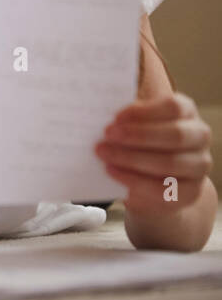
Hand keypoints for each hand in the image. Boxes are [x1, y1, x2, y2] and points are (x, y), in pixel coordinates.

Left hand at [95, 93, 213, 213]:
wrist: (153, 180)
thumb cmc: (140, 142)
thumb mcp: (135, 125)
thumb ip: (125, 119)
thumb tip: (99, 114)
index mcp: (186, 112)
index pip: (173, 107)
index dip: (144, 111)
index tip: (116, 116)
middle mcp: (199, 137)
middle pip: (175, 135)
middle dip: (138, 135)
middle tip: (107, 134)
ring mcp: (199, 166)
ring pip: (169, 163)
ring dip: (131, 158)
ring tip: (103, 153)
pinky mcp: (190, 192)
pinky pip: (161, 188)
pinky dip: (132, 179)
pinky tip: (111, 170)